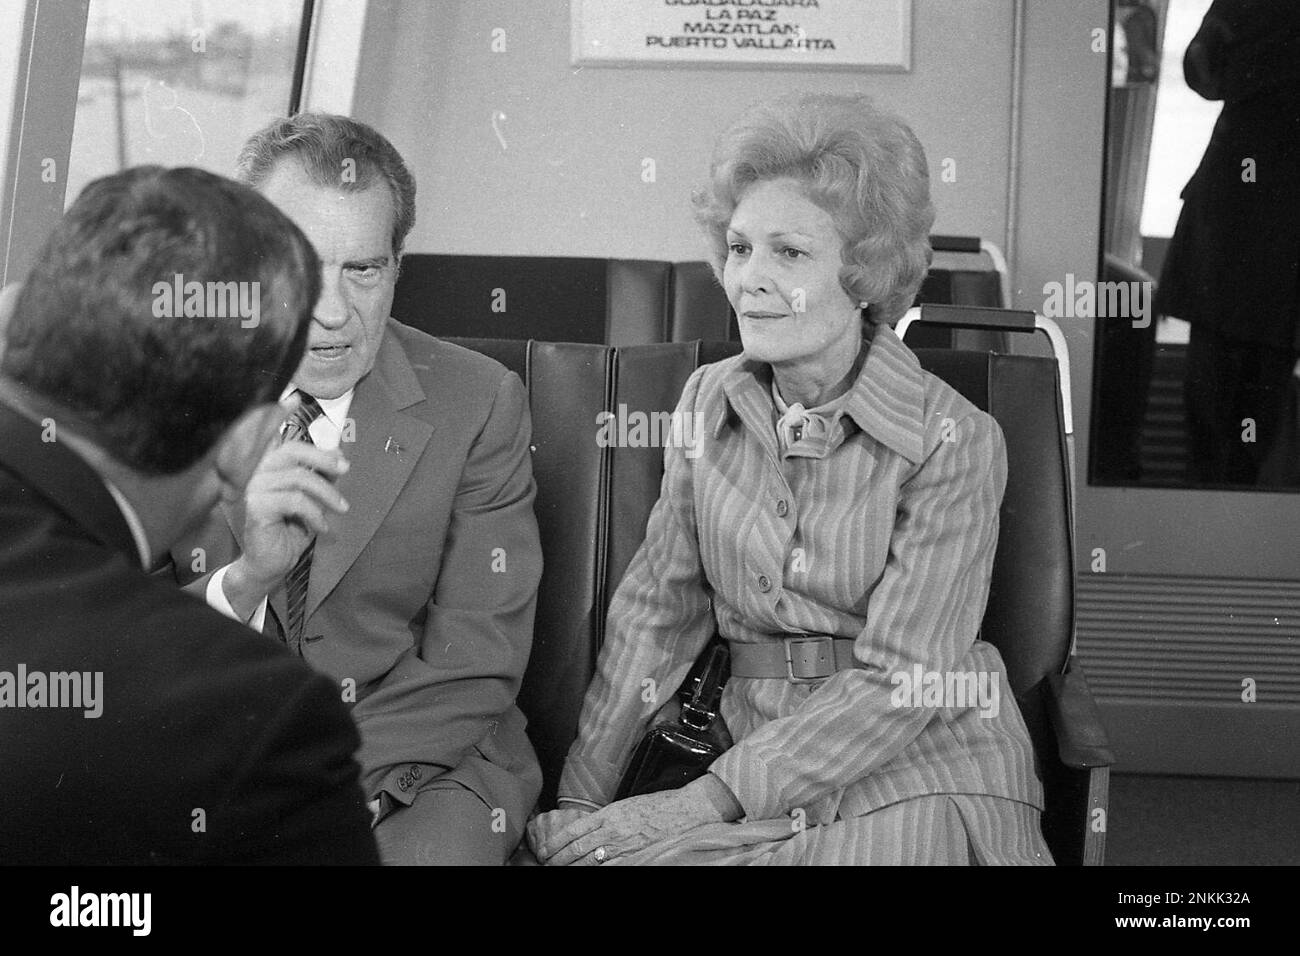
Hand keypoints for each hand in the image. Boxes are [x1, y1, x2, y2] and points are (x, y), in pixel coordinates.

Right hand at [224, 441, 349, 609]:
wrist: (270, 564)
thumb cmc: (290, 532)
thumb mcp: (312, 501)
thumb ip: (319, 478)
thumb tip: (339, 458)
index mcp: (271, 470)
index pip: (293, 447)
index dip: (319, 450)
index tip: (343, 460)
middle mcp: (260, 475)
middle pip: (292, 453)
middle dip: (323, 460)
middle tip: (346, 470)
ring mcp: (256, 490)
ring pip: (298, 478)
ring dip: (326, 493)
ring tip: (341, 509)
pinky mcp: (257, 507)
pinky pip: (294, 501)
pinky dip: (314, 513)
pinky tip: (321, 527)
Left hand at [536, 776, 740, 865]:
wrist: (684, 809)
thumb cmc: (656, 805)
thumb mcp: (625, 805)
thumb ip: (606, 817)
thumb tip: (587, 829)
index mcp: (607, 813)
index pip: (573, 830)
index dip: (555, 842)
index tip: (544, 850)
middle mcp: (611, 829)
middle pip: (576, 848)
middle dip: (558, 859)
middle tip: (546, 864)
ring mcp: (623, 845)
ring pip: (589, 861)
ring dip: (572, 867)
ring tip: (560, 870)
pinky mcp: (635, 856)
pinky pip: (610, 868)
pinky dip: (596, 871)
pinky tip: (587, 872)